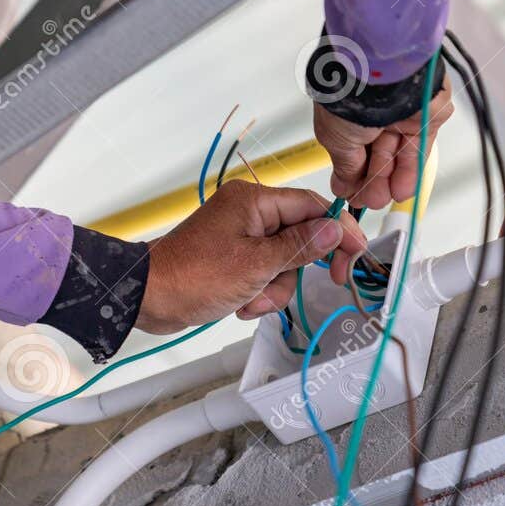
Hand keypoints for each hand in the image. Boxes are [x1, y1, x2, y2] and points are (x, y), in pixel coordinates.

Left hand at [136, 181, 368, 333]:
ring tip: (250, 300)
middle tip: (308, 284)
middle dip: (294, 270)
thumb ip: (299, 247)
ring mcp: (239, 237)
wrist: (149, 298)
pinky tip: (240, 304)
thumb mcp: (256, 265)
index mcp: (254, 201)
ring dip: (273, 288)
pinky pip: (264, 274)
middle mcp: (248, 213)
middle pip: (300, 238)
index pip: (311, 206)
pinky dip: (258, 293)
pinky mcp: (232, 258)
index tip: (356, 253)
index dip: (338, 229)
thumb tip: (333, 230)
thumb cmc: (192, 277)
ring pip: (283, 263)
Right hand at [313, 90, 452, 209]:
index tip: (353, 194)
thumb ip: (345, 168)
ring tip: (383, 197)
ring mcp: (403, 117)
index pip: (356, 153)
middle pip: (378, 159)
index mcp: (351, 116)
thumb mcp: (336, 141)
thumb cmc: (350, 97)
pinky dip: (411, 173)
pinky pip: (420, 151)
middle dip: (373, 183)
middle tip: (369, 199)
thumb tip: (342, 188)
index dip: (356, 176)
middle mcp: (377, 115)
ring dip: (391, 182)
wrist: (378, 77)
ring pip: (399, 158)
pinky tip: (400, 189)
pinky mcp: (427, 118)